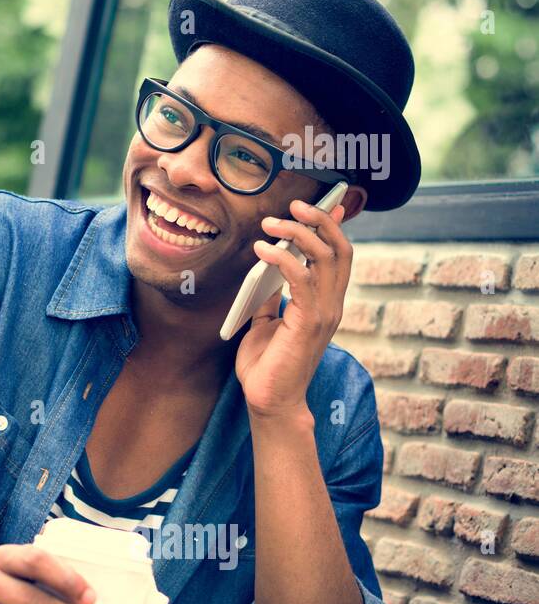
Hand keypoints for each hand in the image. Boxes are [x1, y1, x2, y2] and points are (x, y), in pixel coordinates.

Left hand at [235, 199, 350, 417]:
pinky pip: (302, 278)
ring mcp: (324, 313)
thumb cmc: (267, 365)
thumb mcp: (266, 324)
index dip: (334, 227)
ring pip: (325, 258)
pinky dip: (284, 257)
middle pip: (340, 249)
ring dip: (298, 233)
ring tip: (271, 223)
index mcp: (325, 303)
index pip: (339, 256)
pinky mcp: (309, 322)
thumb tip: (263, 273)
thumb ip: (271, 299)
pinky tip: (263, 249)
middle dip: (320, 220)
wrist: (269, 400)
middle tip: (295, 205)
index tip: (323, 204)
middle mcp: (332, 305)